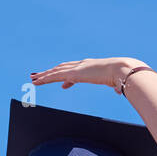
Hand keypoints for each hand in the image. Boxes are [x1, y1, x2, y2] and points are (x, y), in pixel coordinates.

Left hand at [30, 57, 144, 90]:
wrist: (123, 70)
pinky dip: (44, 79)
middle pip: (62, 68)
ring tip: (33, 79)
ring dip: (43, 75)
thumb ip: (115, 86)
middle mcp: (83, 64)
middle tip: (39, 75)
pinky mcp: (73, 74)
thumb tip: (119, 91)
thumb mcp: (117, 82)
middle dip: (51, 72)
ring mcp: (77, 68)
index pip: (76, 69)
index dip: (68, 73)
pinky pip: (54, 76)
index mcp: (92, 66)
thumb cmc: (124, 76)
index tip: (63, 80)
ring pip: (55, 71)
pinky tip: (36, 82)